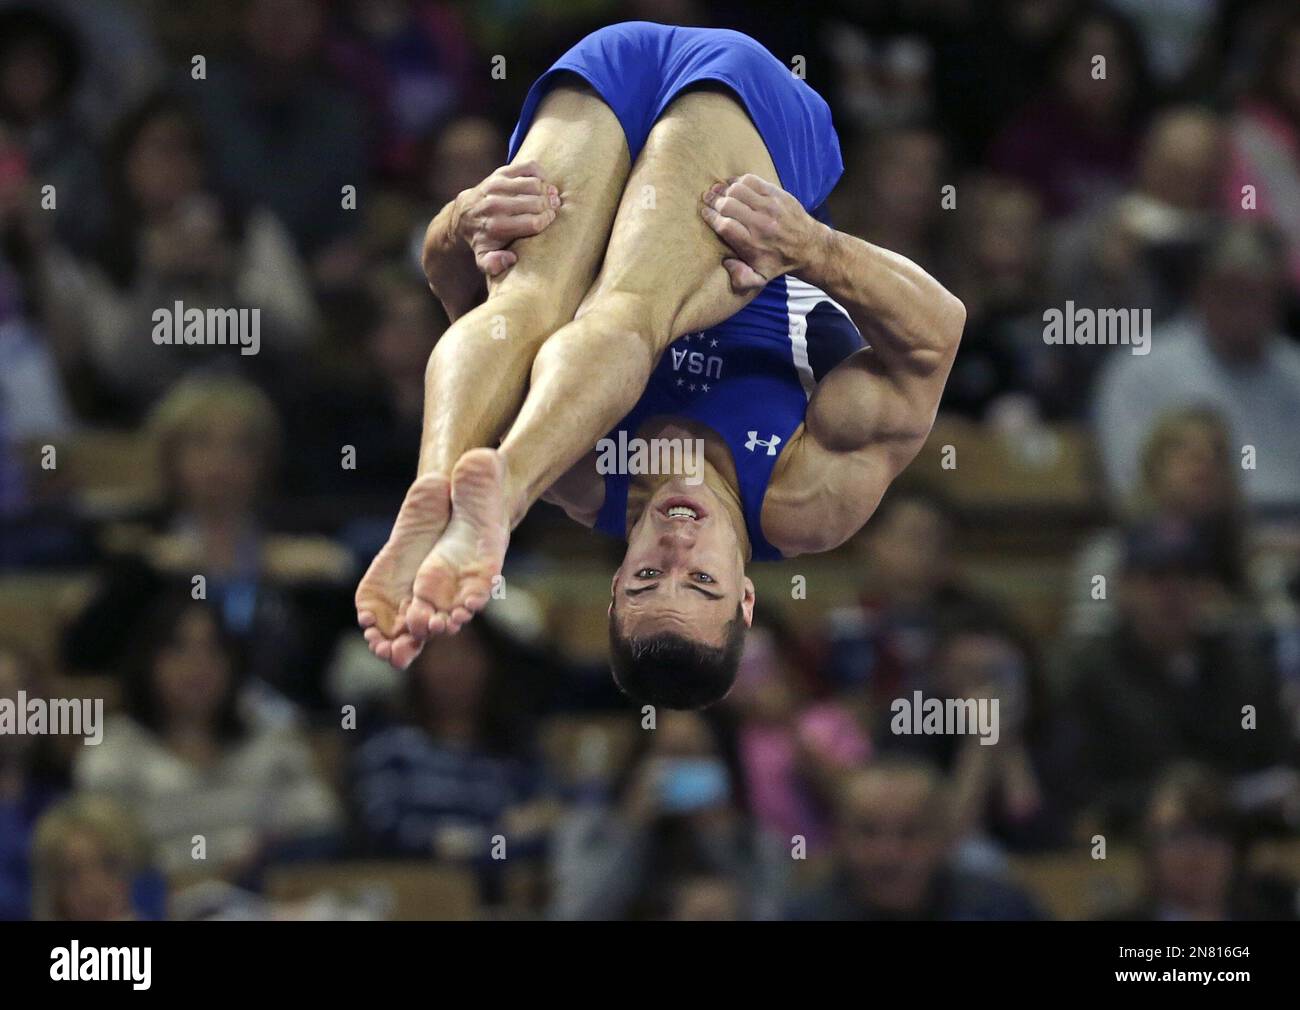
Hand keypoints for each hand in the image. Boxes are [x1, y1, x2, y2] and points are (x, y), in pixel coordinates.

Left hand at [450, 161, 560, 277]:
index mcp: (496, 226)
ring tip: (551, 197)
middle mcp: (495, 205)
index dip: (546, 221)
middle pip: (536, 203)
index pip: (533, 222)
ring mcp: (497, 185)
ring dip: (547, 190)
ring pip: (534, 184)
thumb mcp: (483, 258)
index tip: (549, 220)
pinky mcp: (500, 172)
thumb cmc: (482, 238)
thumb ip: (494, 265)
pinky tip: (542, 183)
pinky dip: (540, 174)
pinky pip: (529, 167)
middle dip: (550, 206)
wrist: (463, 213)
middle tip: (554, 208)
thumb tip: (511, 259)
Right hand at [699, 174, 823, 292]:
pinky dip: (739, 180)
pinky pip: (752, 180)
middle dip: (714, 201)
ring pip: (738, 189)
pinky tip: (734, 185)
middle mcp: (761, 224)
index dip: (711, 216)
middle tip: (707, 199)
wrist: (809, 247)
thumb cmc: (779, 262)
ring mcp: (770, 206)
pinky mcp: (777, 194)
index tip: (704, 212)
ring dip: (725, 189)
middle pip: (728, 204)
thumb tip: (726, 263)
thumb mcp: (760, 279)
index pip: (724, 225)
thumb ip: (740, 279)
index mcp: (753, 244)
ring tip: (718, 191)